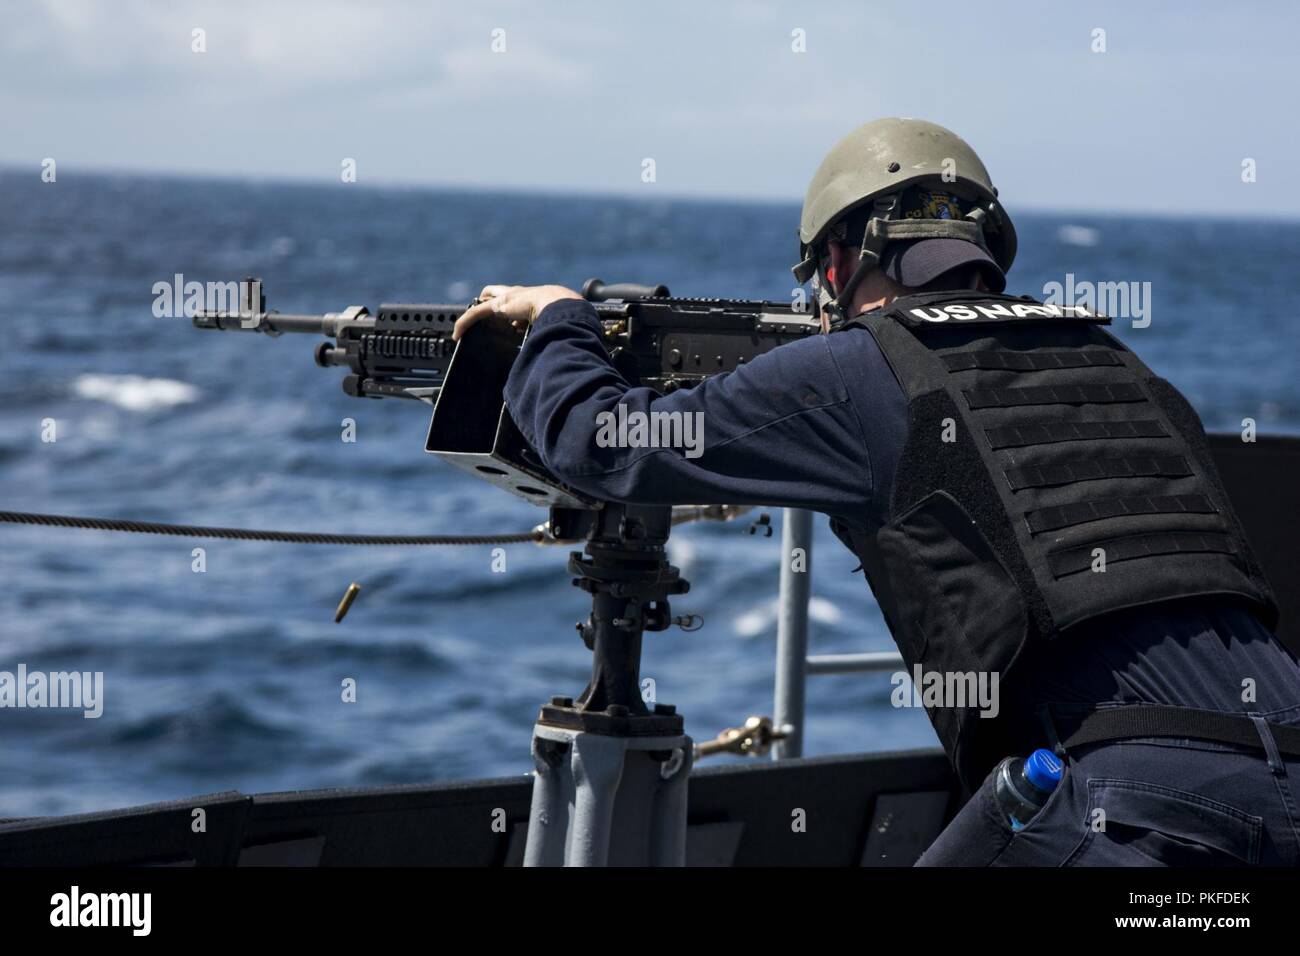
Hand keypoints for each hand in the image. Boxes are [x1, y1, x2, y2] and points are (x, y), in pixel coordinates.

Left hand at [452, 284, 582, 340]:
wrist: (564, 306)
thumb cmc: (569, 318)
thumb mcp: (560, 327)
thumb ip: (555, 335)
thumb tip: (559, 353)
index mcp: (537, 300)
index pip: (521, 302)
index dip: (514, 312)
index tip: (514, 326)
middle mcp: (521, 295)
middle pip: (499, 294)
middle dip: (491, 303)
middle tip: (486, 318)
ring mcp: (509, 298)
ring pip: (485, 301)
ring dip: (476, 313)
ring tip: (466, 329)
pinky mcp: (498, 305)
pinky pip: (475, 313)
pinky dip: (464, 323)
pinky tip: (457, 334)